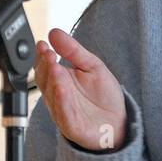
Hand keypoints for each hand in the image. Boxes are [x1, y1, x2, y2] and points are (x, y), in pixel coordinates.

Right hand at [36, 27, 127, 151]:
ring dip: (53, 82)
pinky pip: (64, 115)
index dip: (42, 55)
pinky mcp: (72, 127)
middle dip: (46, 66)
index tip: (44, 44)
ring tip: (55, 67)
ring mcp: (63, 112)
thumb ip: (73, 51)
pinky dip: (62, 103)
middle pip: (45, 80)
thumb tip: (54, 33)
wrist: (118, 122)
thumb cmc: (103, 96)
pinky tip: (62, 90)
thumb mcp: (92, 66)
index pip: (44, 66)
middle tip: (49, 54)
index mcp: (59, 81)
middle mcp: (57, 96)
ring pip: (53, 96)